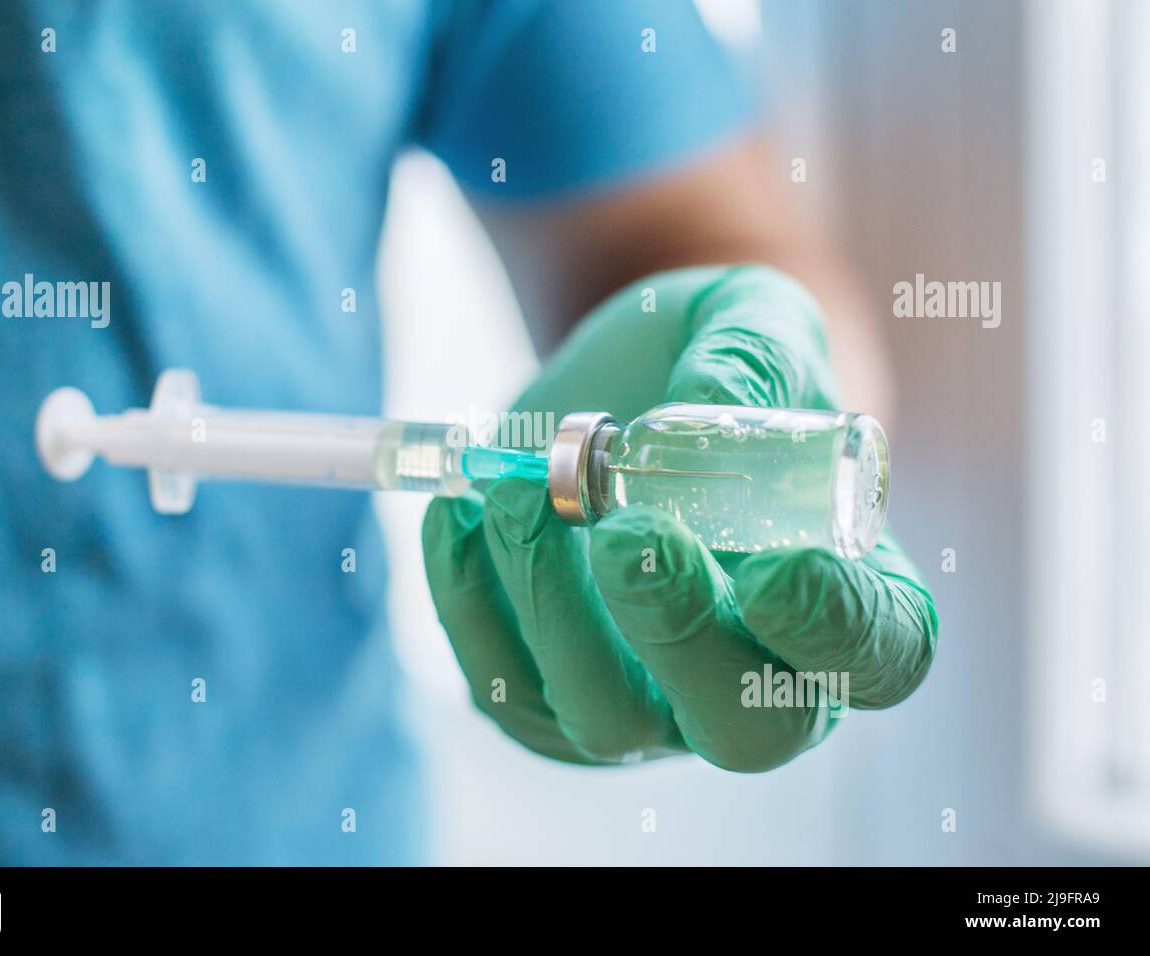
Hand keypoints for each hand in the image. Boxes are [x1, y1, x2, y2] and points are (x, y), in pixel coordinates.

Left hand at [421, 265, 937, 769]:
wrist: (617, 382)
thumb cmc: (708, 356)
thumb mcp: (748, 315)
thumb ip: (755, 348)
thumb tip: (705, 405)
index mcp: (848, 591)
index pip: (877, 654)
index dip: (833, 631)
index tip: (773, 567)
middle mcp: (758, 671)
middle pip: (746, 730)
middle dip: (676, 639)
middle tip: (620, 537)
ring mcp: (653, 700)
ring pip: (606, 719)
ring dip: (550, 606)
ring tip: (515, 490)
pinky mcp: (552, 694)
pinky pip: (507, 689)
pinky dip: (468, 604)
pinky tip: (460, 517)